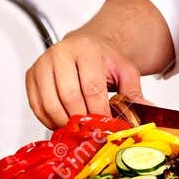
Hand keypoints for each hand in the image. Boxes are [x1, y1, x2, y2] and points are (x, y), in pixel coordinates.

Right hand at [25, 32, 142, 128]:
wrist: (84, 45)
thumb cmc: (104, 59)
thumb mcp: (125, 71)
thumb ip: (134, 93)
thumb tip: (147, 113)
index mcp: (86, 49)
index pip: (91, 87)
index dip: (98, 113)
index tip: (105, 128)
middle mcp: (60, 53)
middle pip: (69, 97)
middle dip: (81, 120)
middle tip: (92, 133)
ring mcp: (42, 63)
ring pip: (50, 104)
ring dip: (64, 123)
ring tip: (78, 129)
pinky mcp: (31, 75)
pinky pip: (36, 105)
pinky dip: (49, 120)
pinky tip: (62, 123)